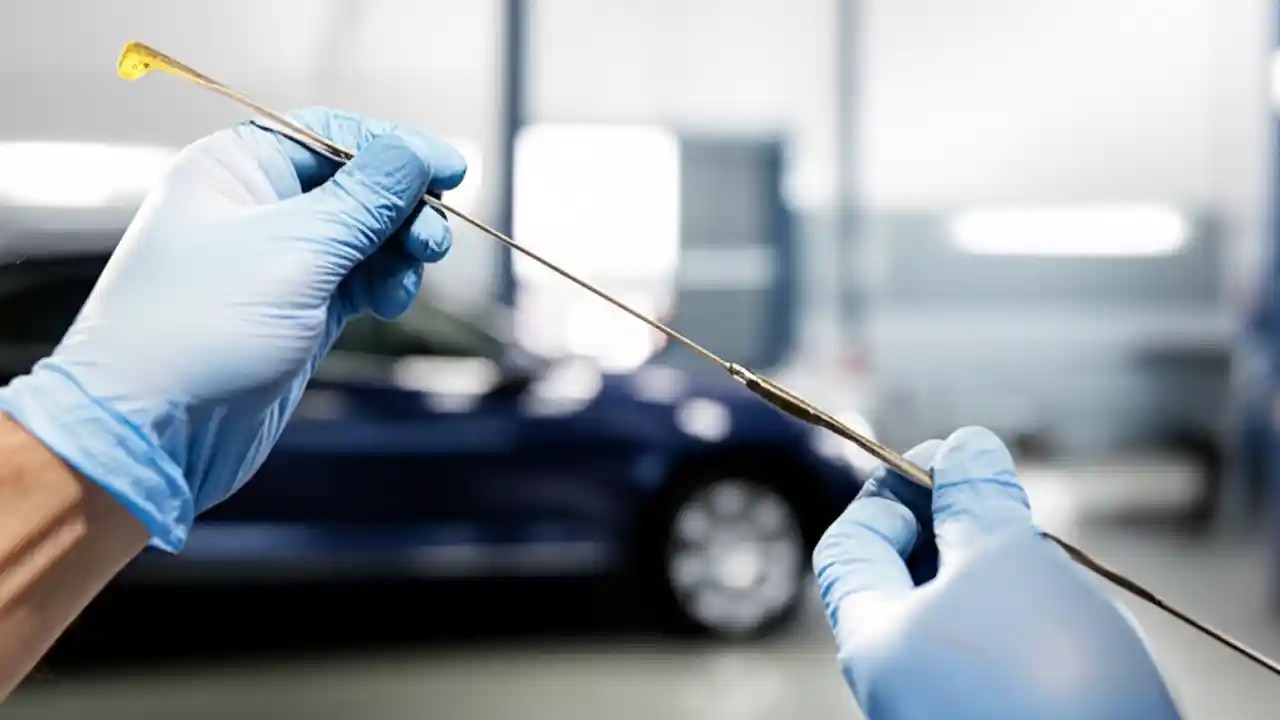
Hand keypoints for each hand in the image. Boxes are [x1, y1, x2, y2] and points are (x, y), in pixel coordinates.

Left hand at [0, 108, 464, 550]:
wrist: (154, 432)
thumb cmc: (199, 327)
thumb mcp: (295, 251)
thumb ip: (365, 200)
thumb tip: (416, 154)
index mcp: (235, 169)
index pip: (331, 135)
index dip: (395, 147)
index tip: (453, 169)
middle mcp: (256, 208)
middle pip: (356, 186)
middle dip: (403, 208)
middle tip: (435, 241)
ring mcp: (278, 263)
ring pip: (364, 237)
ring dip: (398, 253)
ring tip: (406, 282)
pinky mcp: (297, 311)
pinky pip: (357, 280)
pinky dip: (383, 286)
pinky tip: (391, 304)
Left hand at [813, 427, 1179, 718]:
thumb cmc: (1042, 681)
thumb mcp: (1006, 565)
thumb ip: (977, 501)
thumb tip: (963, 447)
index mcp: (871, 639)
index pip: (850, 544)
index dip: (891, 490)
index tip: (948, 458)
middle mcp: (898, 681)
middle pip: (906, 577)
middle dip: (954, 527)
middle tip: (1005, 503)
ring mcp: (946, 705)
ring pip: (961, 615)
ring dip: (999, 572)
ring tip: (1046, 561)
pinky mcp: (1003, 717)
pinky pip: (1003, 656)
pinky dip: (1029, 620)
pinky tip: (1073, 619)